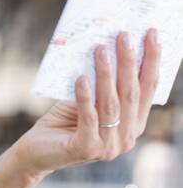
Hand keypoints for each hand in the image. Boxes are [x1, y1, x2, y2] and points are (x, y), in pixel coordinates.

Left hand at [17, 28, 160, 178]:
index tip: (152, 35)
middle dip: (129, 62)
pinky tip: (81, 78)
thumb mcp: (84, 101)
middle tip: (124, 36)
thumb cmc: (62, 122)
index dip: (151, 62)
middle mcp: (126, 137)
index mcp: (132, 124)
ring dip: (106, 74)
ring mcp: (108, 146)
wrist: (35, 152)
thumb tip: (103, 48)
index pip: (147, 89)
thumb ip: (98, 85)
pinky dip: (85, 97)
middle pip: (131, 93)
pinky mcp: (86, 149)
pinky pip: (88, 118)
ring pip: (111, 104)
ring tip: (101, 49)